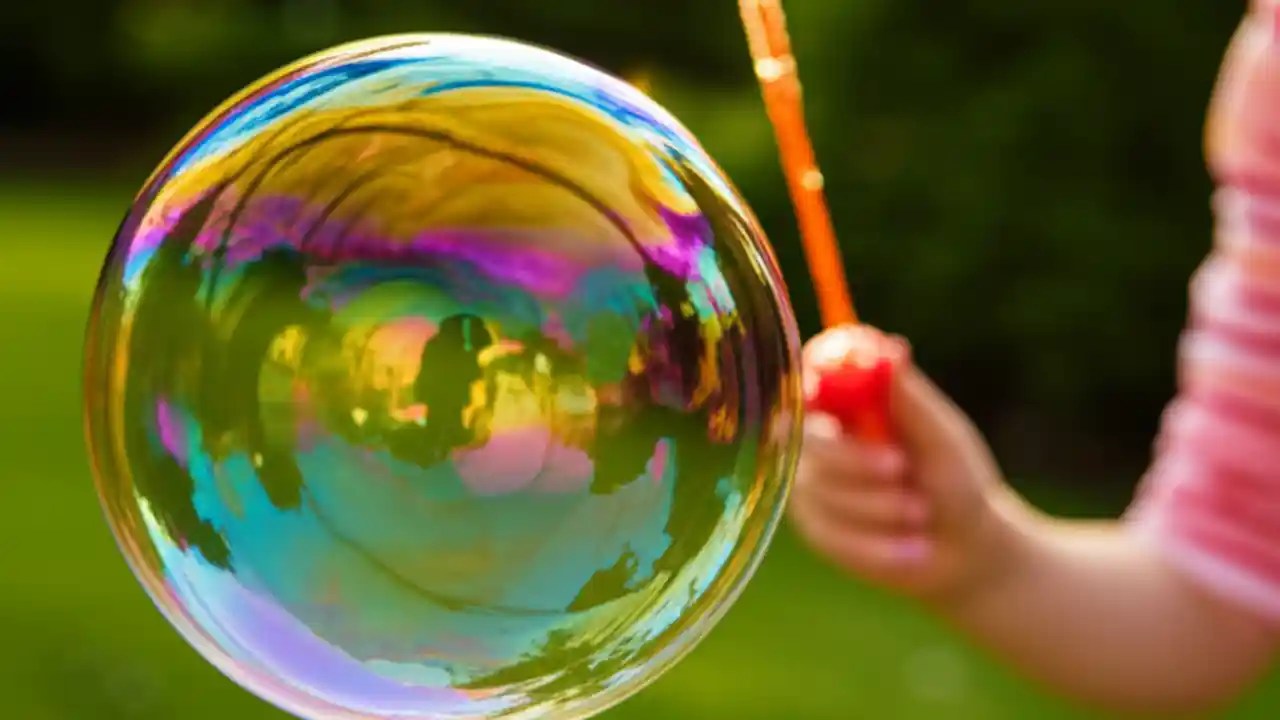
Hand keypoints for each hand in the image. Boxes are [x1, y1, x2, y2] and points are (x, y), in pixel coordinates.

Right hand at [789, 337, 1031, 604]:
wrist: (962, 546)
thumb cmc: (956, 478)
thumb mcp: (942, 436)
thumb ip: (911, 398)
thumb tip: (892, 348)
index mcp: (848, 402)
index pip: (809, 380)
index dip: (812, 386)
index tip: (834, 400)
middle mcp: (820, 437)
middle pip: (806, 437)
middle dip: (854, 458)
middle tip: (900, 467)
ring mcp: (811, 483)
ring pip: (823, 490)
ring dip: (879, 506)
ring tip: (922, 514)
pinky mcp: (815, 528)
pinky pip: (832, 534)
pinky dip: (877, 545)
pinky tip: (913, 551)